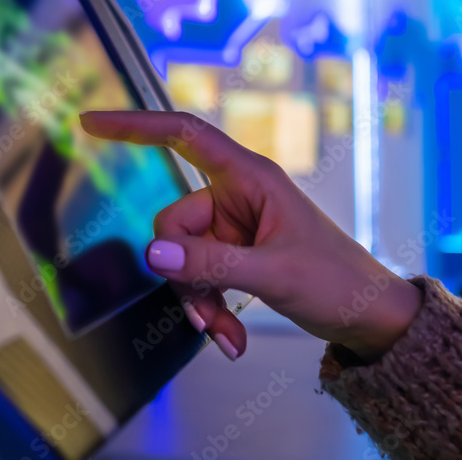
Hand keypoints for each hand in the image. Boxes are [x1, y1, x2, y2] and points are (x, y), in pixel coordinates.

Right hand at [80, 110, 421, 362]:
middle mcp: (236, 197)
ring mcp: (232, 228)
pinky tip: (231, 340)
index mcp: (250, 178)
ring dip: (197, 299)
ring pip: (182, 257)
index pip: (185, 135)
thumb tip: (152, 252)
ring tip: (225, 333)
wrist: (368, 318)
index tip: (92, 122)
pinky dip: (208, 308)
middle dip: (183, 273)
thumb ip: (210, 262)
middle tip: (208, 312)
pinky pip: (198, 277)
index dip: (136, 124)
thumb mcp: (273, 273)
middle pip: (174, 221)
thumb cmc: (337, 282)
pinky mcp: (233, 256)